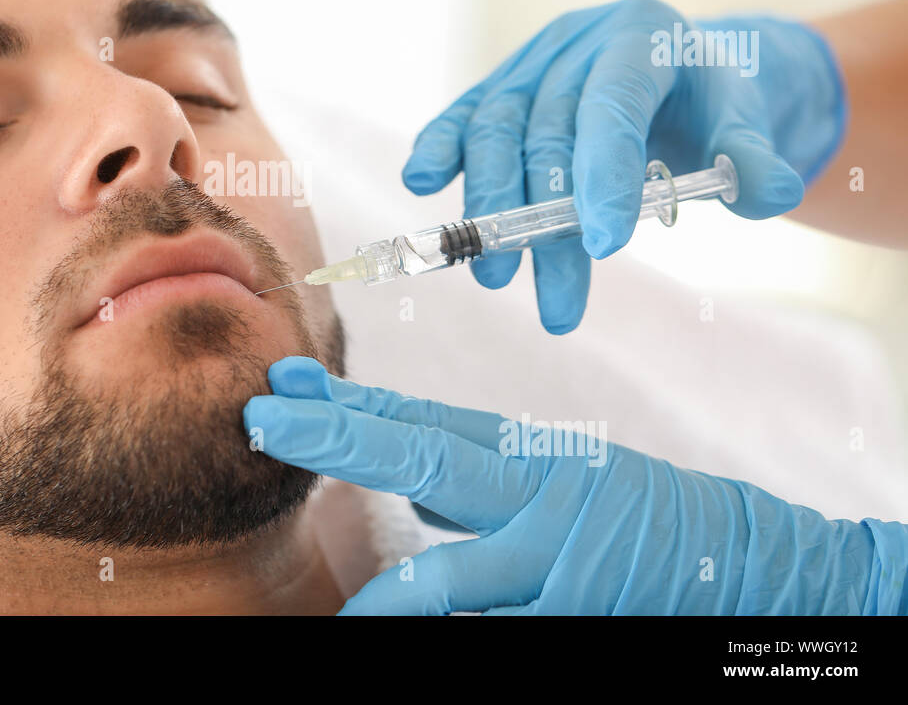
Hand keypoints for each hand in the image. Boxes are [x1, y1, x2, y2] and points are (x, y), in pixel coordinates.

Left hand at [244, 357, 904, 614]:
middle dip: (340, 438)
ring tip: (345, 614)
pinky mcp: (580, 611)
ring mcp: (555, 557)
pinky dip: (458, 636)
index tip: (282, 382)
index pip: (417, 420)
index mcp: (523, 453)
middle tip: (263, 417)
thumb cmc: (640, 513)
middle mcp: (533, 491)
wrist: (756, 557)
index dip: (345, 403)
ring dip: (392, 596)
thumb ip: (475, 482)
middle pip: (424, 457)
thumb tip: (405, 486)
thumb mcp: (554, 477)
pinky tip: (408, 638)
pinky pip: (501, 628)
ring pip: (455, 574)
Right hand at [400, 0, 846, 332]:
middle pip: (546, 130)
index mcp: (643, 34)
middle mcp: (579, 40)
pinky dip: (440, 147)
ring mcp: (533, 60)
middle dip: (541, 219)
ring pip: (496, 128)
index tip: (604, 245)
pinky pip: (465, 114)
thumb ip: (755, 158)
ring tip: (496, 279)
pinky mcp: (501, 84)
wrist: (681, 76)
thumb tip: (772, 192)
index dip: (601, 171)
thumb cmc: (712, 106)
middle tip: (544, 295)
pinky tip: (420, 182)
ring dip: (488, 208)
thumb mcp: (746, 124)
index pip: (613, 104)